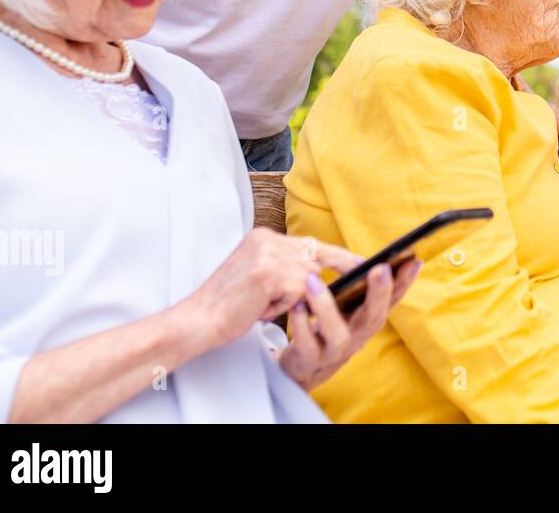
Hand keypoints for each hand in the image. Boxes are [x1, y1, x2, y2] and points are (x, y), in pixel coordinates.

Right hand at [178, 229, 365, 348]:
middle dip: (328, 273)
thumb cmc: (228, 306)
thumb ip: (286, 267)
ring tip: (262, 304)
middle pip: (314, 256)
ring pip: (309, 276)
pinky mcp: (269, 273)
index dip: (337, 254)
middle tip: (358, 274)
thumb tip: (319, 272)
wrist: (198, 321)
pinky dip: (285, 305)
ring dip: (292, 297)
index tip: (361, 261)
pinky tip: (261, 308)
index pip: (309, 243)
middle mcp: (266, 239)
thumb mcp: (260, 277)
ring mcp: (267, 254)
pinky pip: (299, 291)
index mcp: (263, 237)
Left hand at [278, 256, 421, 390]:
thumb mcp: (347, 309)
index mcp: (368, 320)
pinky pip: (307, 344)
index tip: (414, 260)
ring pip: (337, 334)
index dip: (405, 283)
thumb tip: (379, 260)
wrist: (301, 366)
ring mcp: (334, 352)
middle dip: (379, 293)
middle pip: (373, 318)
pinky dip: (301, 325)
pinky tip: (296, 305)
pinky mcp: (309, 361)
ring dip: (326, 307)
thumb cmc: (327, 328)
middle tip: (381, 268)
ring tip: (313, 280)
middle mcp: (357, 337)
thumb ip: (361, 289)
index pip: (392, 300)